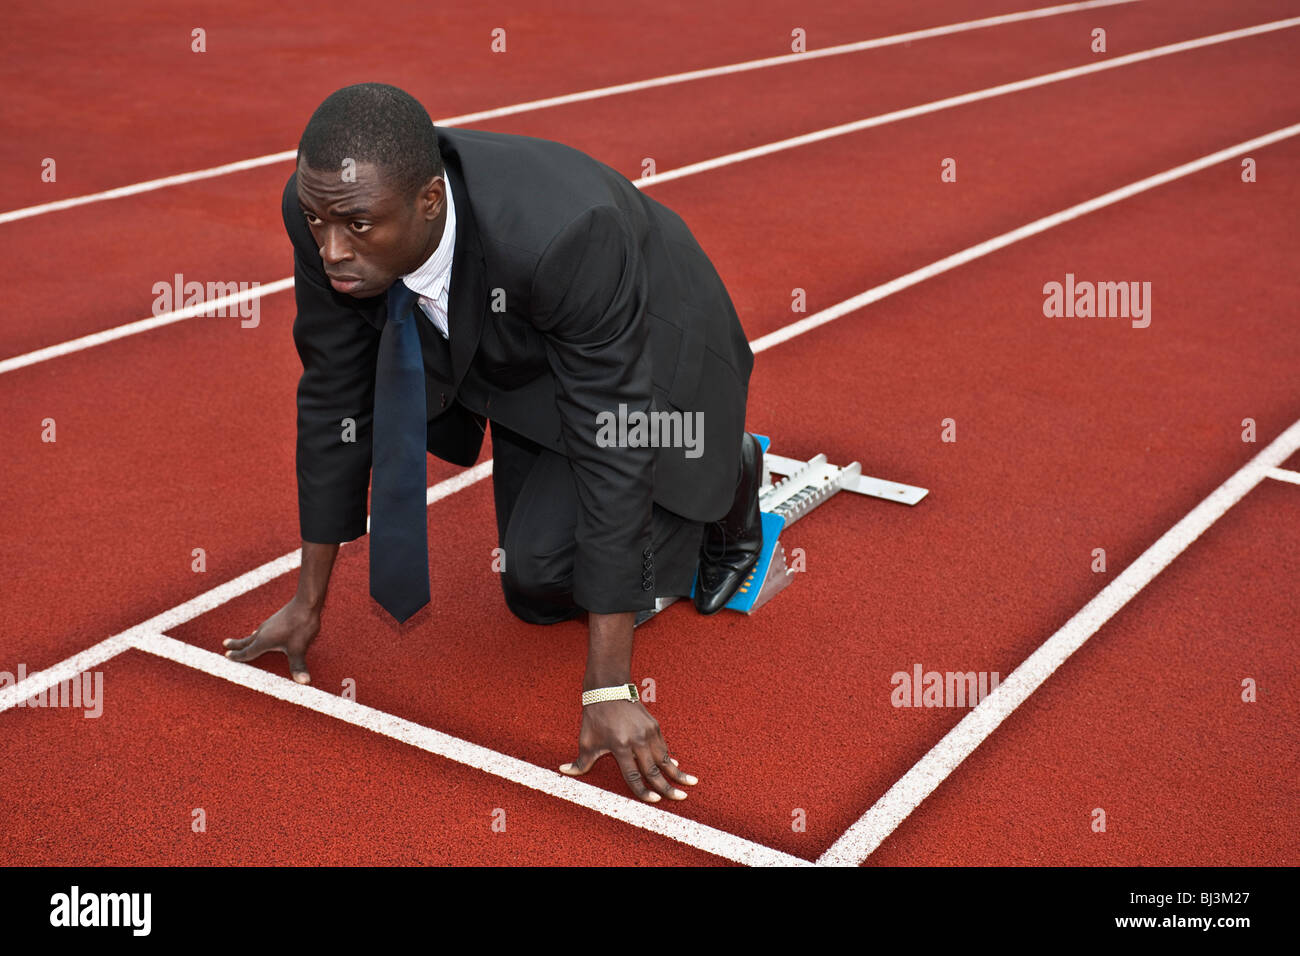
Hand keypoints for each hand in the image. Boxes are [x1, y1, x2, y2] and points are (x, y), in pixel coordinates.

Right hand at [222, 597, 320, 683]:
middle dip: (236, 644)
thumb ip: (298, 665)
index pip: (248, 652)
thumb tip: (304, 682)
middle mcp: (263, 632)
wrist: (307, 602)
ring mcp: (270, 624)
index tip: (227, 656)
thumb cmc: (301, 625)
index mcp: (264, 640)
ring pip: (255, 634)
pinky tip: (265, 632)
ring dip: (248, 639)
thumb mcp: (299, 648)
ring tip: (244, 642)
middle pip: (247, 640)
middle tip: (225, 644)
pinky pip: (264, 629)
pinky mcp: (278, 619)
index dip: (238, 656)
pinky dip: (259, 634)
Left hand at [559, 700, 697, 801]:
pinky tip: (677, 766)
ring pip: (665, 758)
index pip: (634, 775)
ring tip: (690, 783)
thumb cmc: (595, 717)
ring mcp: (648, 732)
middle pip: (654, 770)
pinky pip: (664, 746)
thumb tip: (563, 771)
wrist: (608, 689)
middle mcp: (637, 740)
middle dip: (668, 787)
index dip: (644, 791)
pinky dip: (670, 758)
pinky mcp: (654, 725)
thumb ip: (580, 761)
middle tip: (680, 799)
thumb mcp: (586, 740)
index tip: (654, 801)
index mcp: (620, 746)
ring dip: (677, 772)